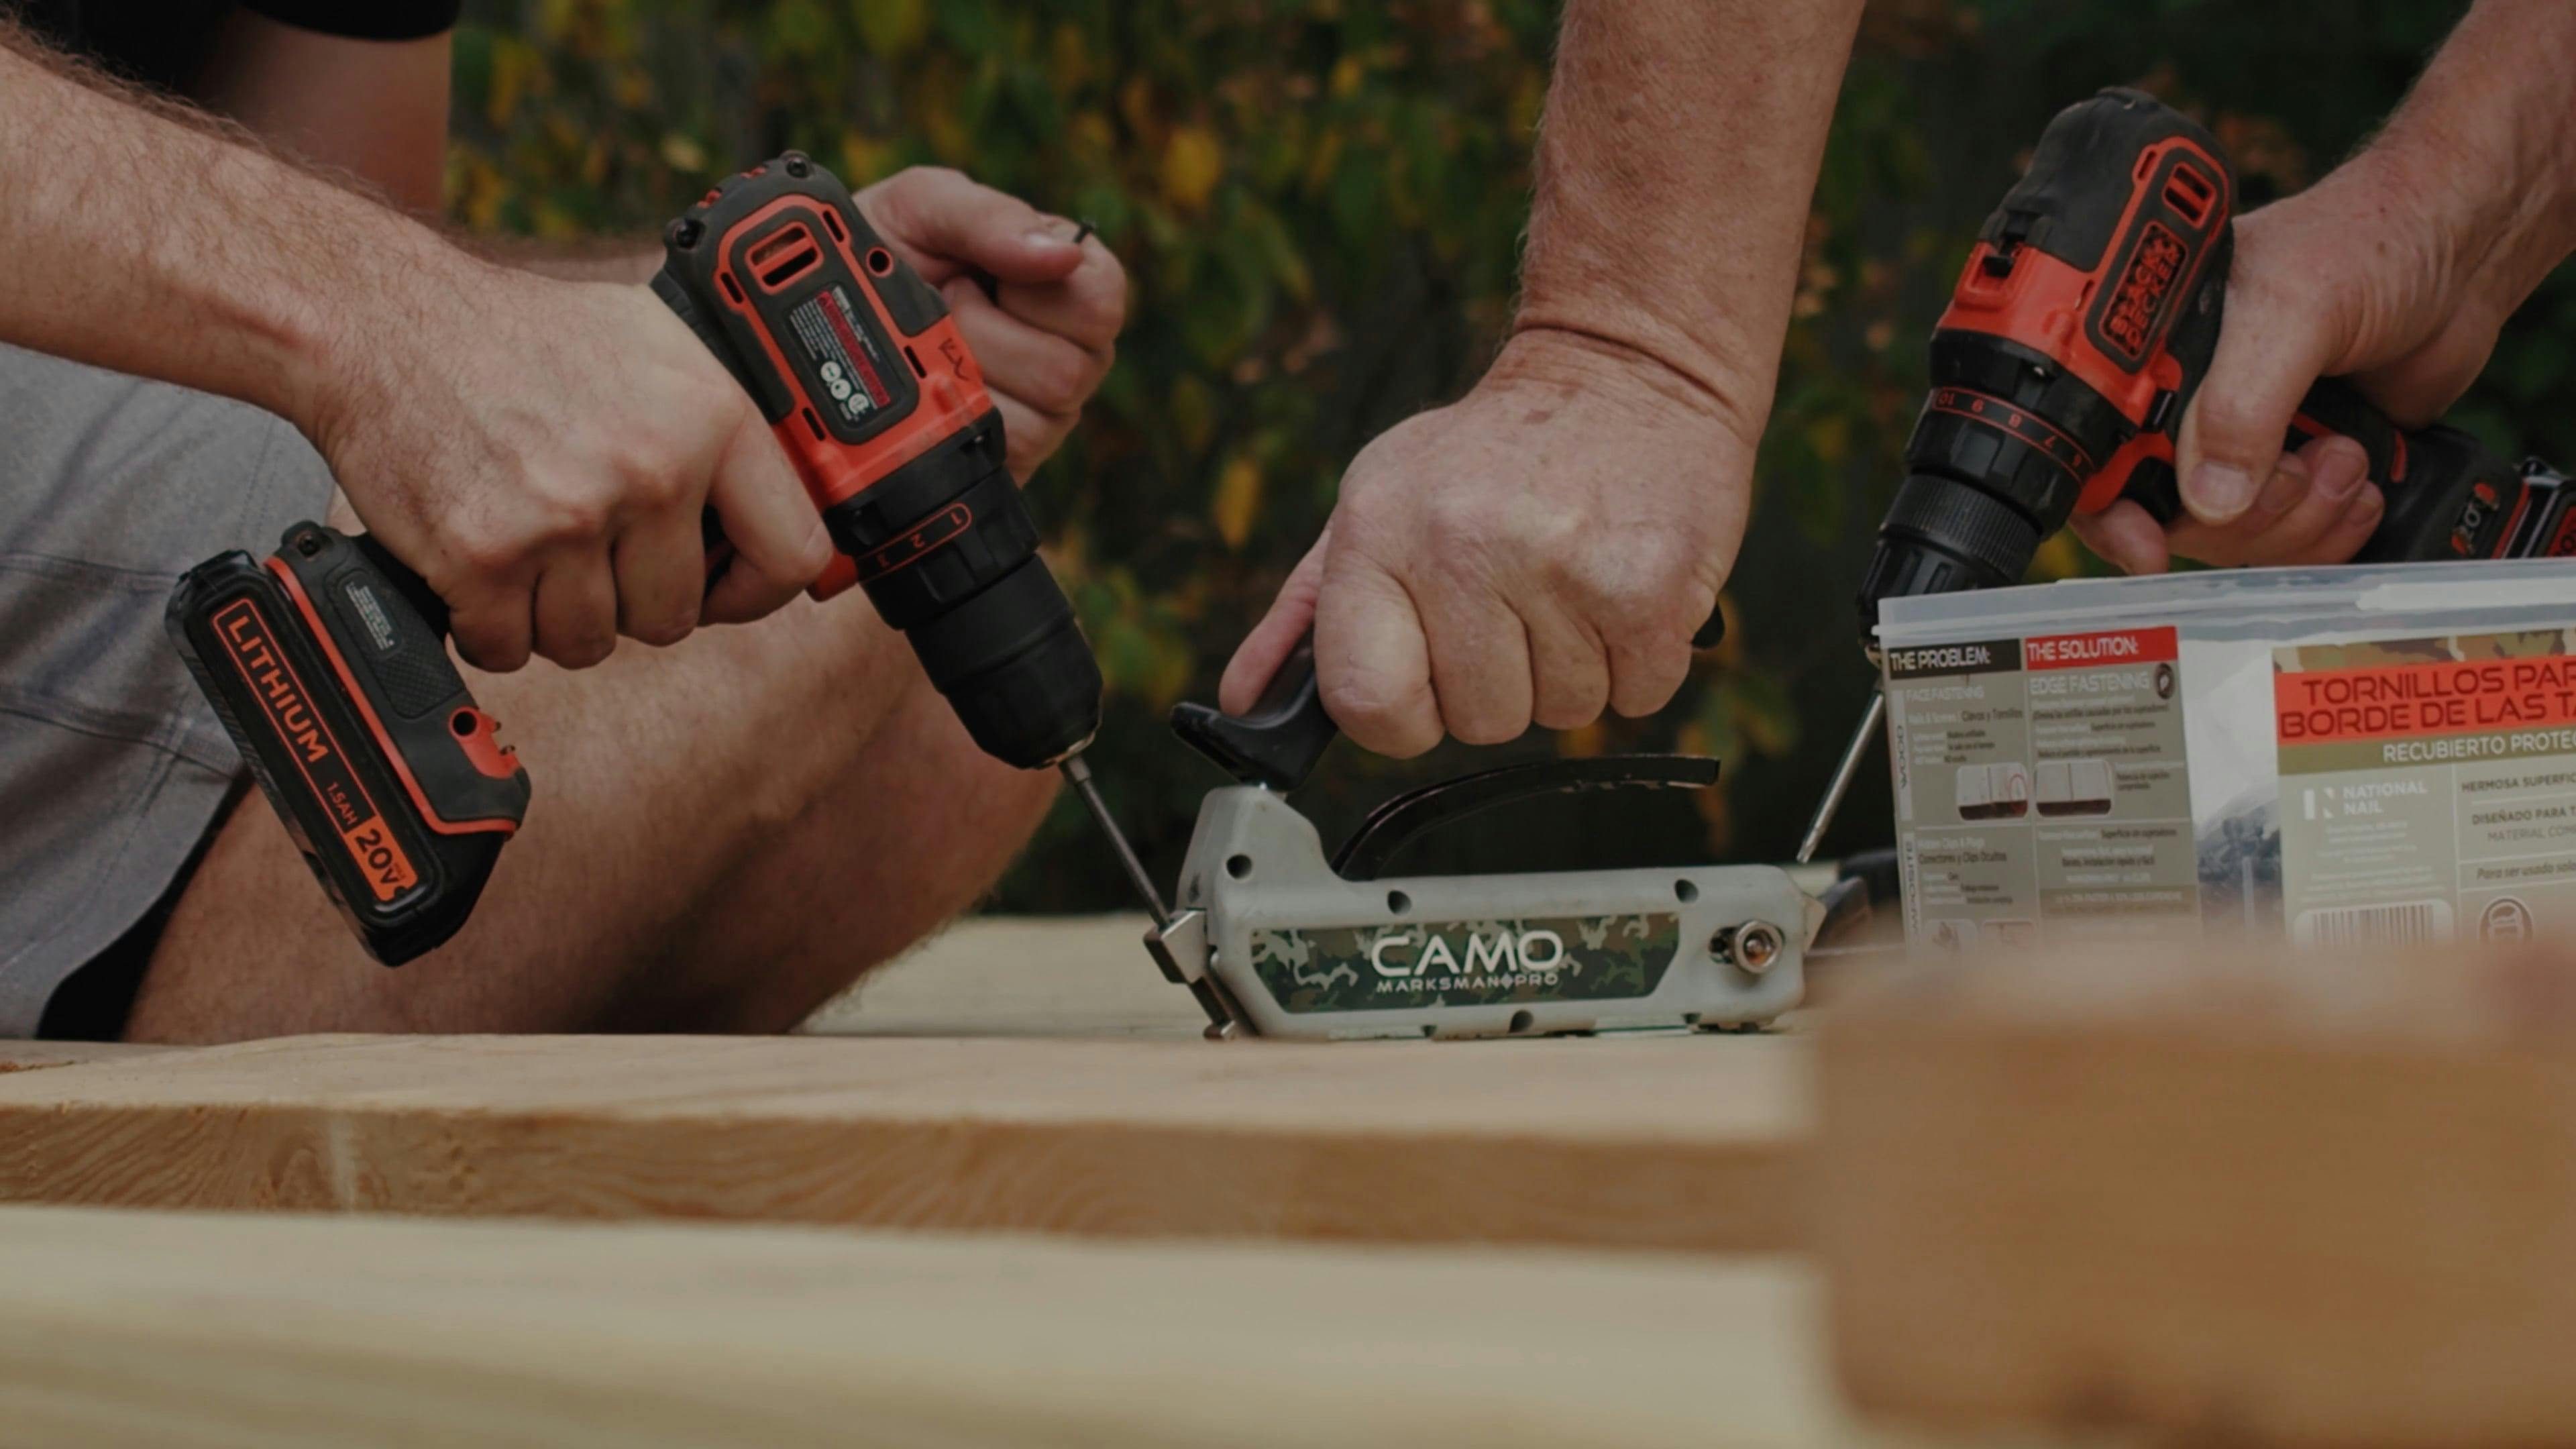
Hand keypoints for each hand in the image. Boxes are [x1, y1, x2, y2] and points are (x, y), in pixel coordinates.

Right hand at [312, 262, 830, 671]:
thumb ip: (719, 424)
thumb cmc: (518, 336)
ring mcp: (568, 517)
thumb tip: (774, 498)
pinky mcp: (485, 556)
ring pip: (591, 642)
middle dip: (629, 599)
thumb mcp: (653, 343)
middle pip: (675, 617)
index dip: (757, 589)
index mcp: (709, 419)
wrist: (385, 322)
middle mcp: (649, 470)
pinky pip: (510, 648)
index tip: (723, 587)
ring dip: (555, 614)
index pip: (795, 555)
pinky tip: (482, 563)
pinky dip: (489, 624)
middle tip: (587, 547)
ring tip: (531, 543)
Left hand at [856, 167, 1125, 481]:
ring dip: (965, 377)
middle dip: (986, 336)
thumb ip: (985, 218)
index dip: (1050, 291)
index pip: (1103, 296)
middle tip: (939, 312)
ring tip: (924, 352)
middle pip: (1072, 367)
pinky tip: (922, 398)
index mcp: (1054, 283)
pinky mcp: (1003, 462)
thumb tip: (1062, 254)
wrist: (800, 322)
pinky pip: (1005, 456)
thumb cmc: (875, 254)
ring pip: (1040, 417)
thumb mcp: (917, 210)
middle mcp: (1058, 353)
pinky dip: (953, 422)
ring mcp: (1034, 415)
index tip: (986, 278)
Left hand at [1224, 334, 1752, 755]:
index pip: (1365, 702)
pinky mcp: (1647, 588)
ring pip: (1562, 714)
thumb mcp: (1375, 502)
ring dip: (1573, 666)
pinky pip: (1636, 696)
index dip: (1402, 715)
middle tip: (1518, 600)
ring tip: (1570, 582)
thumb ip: (1305, 611)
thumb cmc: (1490, 454)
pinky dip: (1636, 659)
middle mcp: (1464, 548)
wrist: (1627, 368)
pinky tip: (1619, 586)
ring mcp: (1561, 569)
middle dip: (1502, 681)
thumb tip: (1245, 700)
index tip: (1427, 681)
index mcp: (1380, 533)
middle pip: (1479, 721)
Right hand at [2072, 149, 2517, 574]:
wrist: (2463, 251)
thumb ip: (2241, 405)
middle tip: (2296, 467)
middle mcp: (2191, 407)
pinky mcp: (2302, 470)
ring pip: (2236, 538)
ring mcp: (2248, 444)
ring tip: (2345, 457)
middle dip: (2245, 514)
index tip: (2149, 545)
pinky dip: (2329, 532)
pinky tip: (2360, 485)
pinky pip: (2291, 543)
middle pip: (2172, 518)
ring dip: (2300, 518)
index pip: (2098, 458)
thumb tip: (2207, 498)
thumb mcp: (2291, 310)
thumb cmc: (2368, 242)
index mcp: (2154, 359)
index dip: (2113, 512)